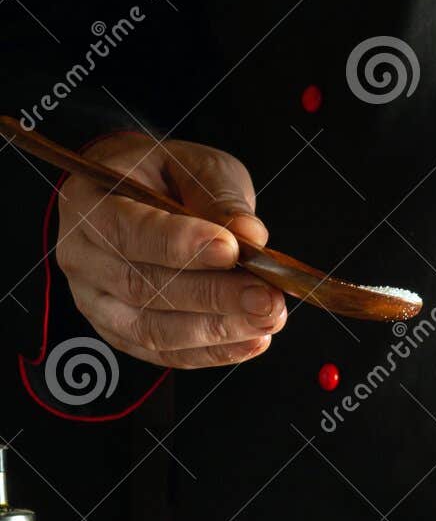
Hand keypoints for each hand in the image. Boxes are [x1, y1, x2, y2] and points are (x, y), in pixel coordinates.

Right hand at [55, 131, 286, 366]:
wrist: (140, 199)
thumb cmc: (167, 178)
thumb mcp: (198, 167)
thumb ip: (221, 198)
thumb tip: (249, 236)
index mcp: (89, 203)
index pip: (128, 231)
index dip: (180, 244)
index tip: (232, 250)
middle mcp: (82, 258)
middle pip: (143, 287)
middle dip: (213, 296)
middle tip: (266, 296)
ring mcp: (95, 302)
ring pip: (153, 329)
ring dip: (217, 330)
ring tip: (268, 319)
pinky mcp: (120, 333)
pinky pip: (165, 353)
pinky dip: (212, 352)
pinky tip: (252, 340)